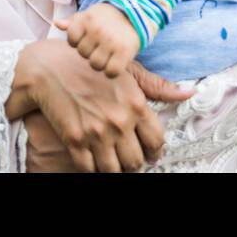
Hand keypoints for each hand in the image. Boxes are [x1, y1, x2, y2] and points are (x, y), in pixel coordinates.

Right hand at [14, 40, 193, 171]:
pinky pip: (89, 169)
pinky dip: (92, 169)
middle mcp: (119, 122)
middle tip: (127, 160)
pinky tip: (92, 162)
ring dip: (114, 169)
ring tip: (111, 162)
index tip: (149, 155)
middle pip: (136, 161)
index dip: (154, 152)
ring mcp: (96, 133)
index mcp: (136, 104)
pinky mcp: (74, 141)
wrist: (48, 66)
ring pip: (114, 170)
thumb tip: (188, 93)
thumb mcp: (127, 70)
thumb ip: (157, 86)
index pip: (156, 141)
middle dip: (133, 163)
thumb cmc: (89, 65)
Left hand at [54, 3, 142, 77]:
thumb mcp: (90, 14)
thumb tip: (56, 23)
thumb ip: (73, 21)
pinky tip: (115, 64)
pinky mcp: (124, 51)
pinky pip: (111, 71)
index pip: (72, 41)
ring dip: (101, 63)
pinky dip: (112, 71)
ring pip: (96, 65)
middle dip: (90, 53)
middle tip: (100, 48)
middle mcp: (97, 30)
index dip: (79, 43)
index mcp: (86, 19)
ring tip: (107, 56)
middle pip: (83, 54)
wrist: (137, 13)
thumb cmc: (108, 17)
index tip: (89, 40)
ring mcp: (110, 41)